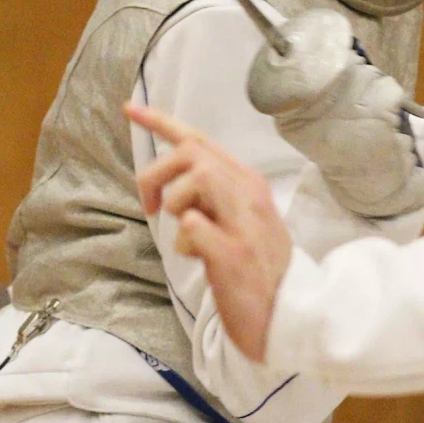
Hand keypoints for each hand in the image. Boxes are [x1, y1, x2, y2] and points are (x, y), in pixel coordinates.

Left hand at [129, 103, 291, 361]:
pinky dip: (186, 242)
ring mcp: (244, 222)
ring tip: (190, 239)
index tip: (130, 109)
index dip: (161, 122)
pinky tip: (201, 259)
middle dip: (157, 174)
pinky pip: (191, 226)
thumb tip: (176, 183)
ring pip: (193, 181)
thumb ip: (216, 195)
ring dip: (176, 207)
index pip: (200, 140)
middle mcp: (249, 194)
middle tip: (151, 207)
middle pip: (189, 153)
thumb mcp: (242, 219)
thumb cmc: (260, 268)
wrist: (292, 313)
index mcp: (248, 183)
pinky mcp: (233, 252)